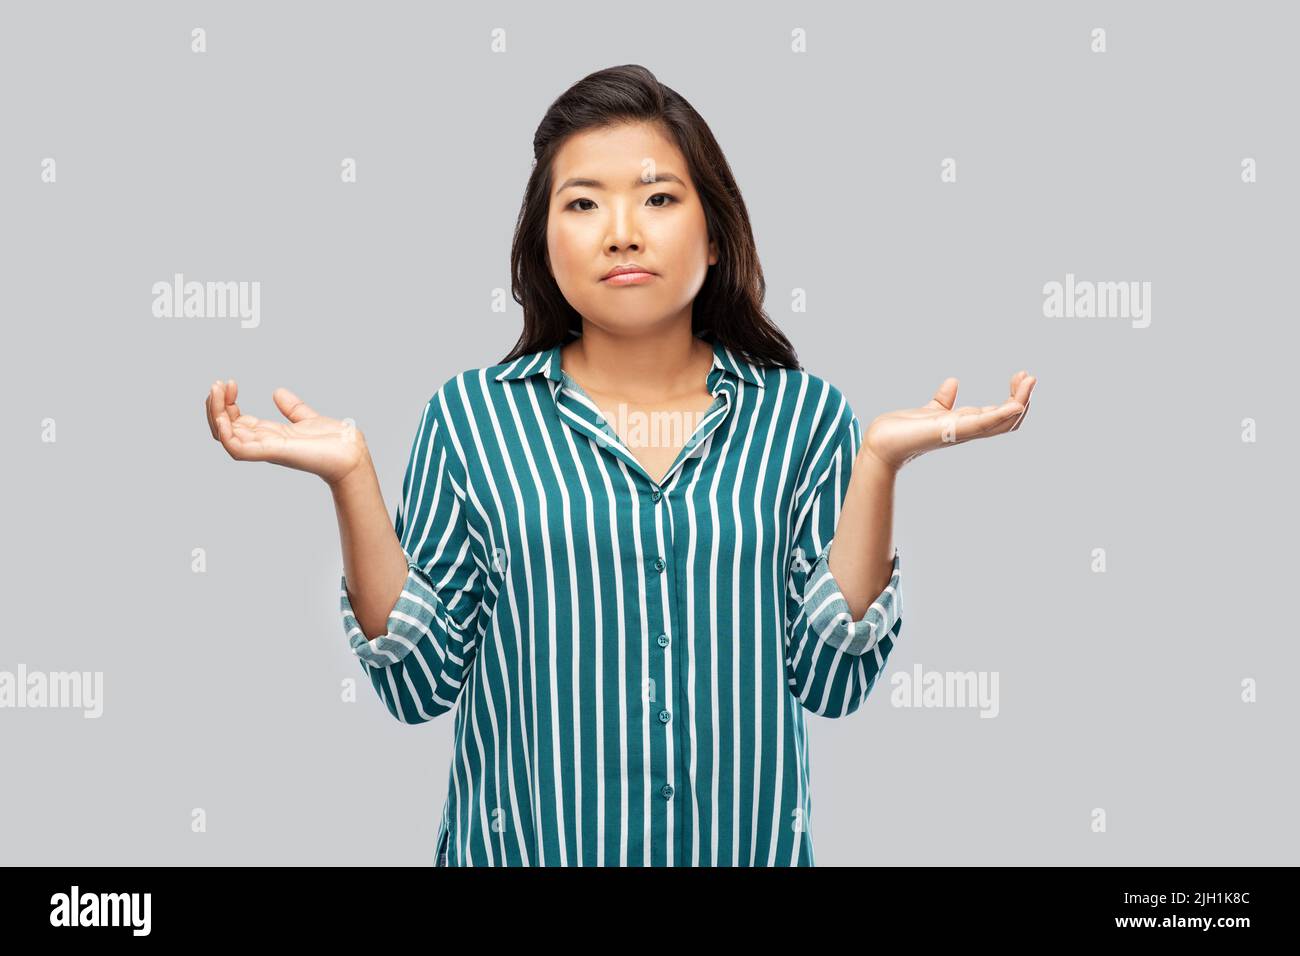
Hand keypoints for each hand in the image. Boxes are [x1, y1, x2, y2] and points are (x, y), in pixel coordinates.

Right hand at [203, 378, 369, 486]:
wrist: (351, 452)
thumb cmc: (334, 442)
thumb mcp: (307, 418)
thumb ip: (292, 408)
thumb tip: (277, 392)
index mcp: (269, 435)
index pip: (235, 421)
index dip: (226, 403)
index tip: (230, 383)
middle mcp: (263, 443)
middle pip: (225, 428)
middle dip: (215, 406)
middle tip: (217, 384)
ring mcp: (265, 449)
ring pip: (225, 436)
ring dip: (215, 414)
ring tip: (216, 391)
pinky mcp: (272, 453)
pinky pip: (237, 449)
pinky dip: (225, 433)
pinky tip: (224, 416)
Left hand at [862, 371, 1035, 471]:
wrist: (881, 441)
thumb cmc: (904, 430)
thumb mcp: (931, 410)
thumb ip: (943, 399)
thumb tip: (953, 382)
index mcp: (966, 425)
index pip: (1001, 414)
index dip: (1015, 397)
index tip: (1020, 376)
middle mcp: (968, 430)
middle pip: (1008, 420)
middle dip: (1024, 398)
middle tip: (1030, 377)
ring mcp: (962, 431)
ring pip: (1003, 422)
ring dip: (1020, 402)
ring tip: (1029, 380)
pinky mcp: (951, 430)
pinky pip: (984, 424)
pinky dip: (1002, 414)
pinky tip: (1015, 403)